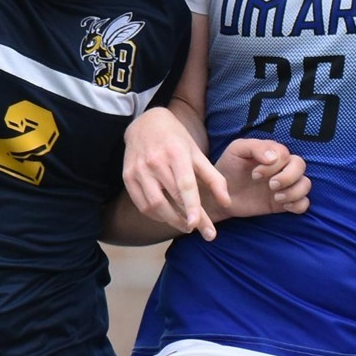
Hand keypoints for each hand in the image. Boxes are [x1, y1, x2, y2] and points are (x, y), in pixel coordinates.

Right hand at [123, 107, 231, 241]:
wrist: (145, 123)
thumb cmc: (176, 140)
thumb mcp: (197, 153)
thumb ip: (214, 178)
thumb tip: (227, 203)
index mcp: (176, 153)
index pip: (184, 184)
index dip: (191, 205)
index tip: (197, 224)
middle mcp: (155, 162)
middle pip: (172, 198)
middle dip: (188, 220)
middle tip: (203, 232)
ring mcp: (139, 170)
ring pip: (154, 205)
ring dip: (171, 221)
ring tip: (186, 225)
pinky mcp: (128, 177)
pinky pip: (142, 205)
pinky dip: (156, 216)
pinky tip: (168, 217)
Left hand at [211, 140, 310, 220]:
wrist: (218, 195)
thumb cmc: (227, 168)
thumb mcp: (237, 150)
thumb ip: (256, 147)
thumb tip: (274, 158)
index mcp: (272, 153)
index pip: (286, 154)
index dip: (275, 165)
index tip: (255, 174)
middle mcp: (282, 168)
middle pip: (300, 166)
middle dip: (288, 177)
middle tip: (270, 185)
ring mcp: (284, 186)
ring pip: (305, 184)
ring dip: (294, 191)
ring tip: (276, 197)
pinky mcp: (283, 203)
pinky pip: (304, 203)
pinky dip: (299, 205)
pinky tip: (283, 206)